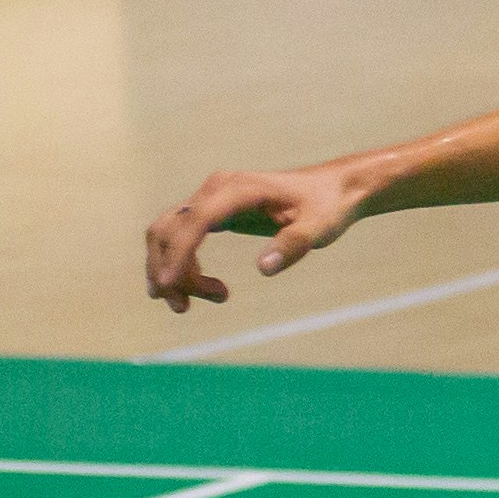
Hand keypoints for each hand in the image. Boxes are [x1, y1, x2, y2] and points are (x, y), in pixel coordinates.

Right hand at [145, 159, 373, 313]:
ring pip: (167, 234)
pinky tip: (206, 287)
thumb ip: (293, 245)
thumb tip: (263, 268)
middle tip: (184, 308)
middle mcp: (216, 190)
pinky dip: (180, 263)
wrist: (332, 189)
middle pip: (169, 229)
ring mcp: (210, 199)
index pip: (195, 221)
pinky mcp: (212, 211)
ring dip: (168, 269)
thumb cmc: (327, 207)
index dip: (178, 254)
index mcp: (238, 190)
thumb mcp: (319, 228)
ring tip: (194, 303)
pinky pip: (180, 236)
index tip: (169, 286)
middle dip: (166, 269)